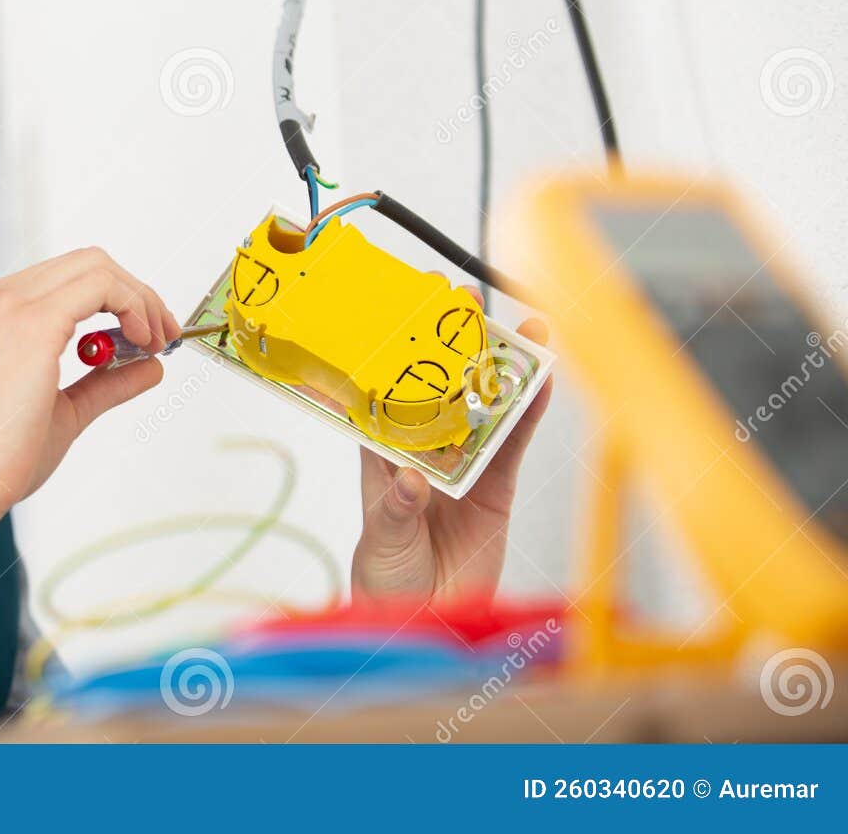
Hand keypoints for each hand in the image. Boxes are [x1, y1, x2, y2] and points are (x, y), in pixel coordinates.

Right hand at [0, 246, 178, 635]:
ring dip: (139, 298)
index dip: (118, 298)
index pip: (69, 279)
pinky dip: (133, 305)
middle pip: (88, 263)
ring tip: (156, 340)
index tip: (147, 334)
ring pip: (97, 266)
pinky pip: (101, 286)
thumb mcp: (66, 409)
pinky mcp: (33, 323)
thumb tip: (148, 367)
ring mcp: (11, 306)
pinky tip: (143, 341)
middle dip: (136, 293)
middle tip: (162, 335)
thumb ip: (105, 382)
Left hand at [350, 285, 553, 605]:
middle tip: (465, 299)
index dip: (395, 350)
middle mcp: (423, 450)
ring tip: (523, 329)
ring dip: (501, 369)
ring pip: (484, 406)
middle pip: (441, 387)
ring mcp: (463, 465)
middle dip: (452, 343)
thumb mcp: (383, 541)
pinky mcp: (497, 486)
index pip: (385, 391)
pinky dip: (528, 412)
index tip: (404, 309)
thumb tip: (413, 480)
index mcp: (380, 452)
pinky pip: (515, 443)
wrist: (423, 623)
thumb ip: (399, 509)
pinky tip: (542, 380)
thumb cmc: (386, 580)